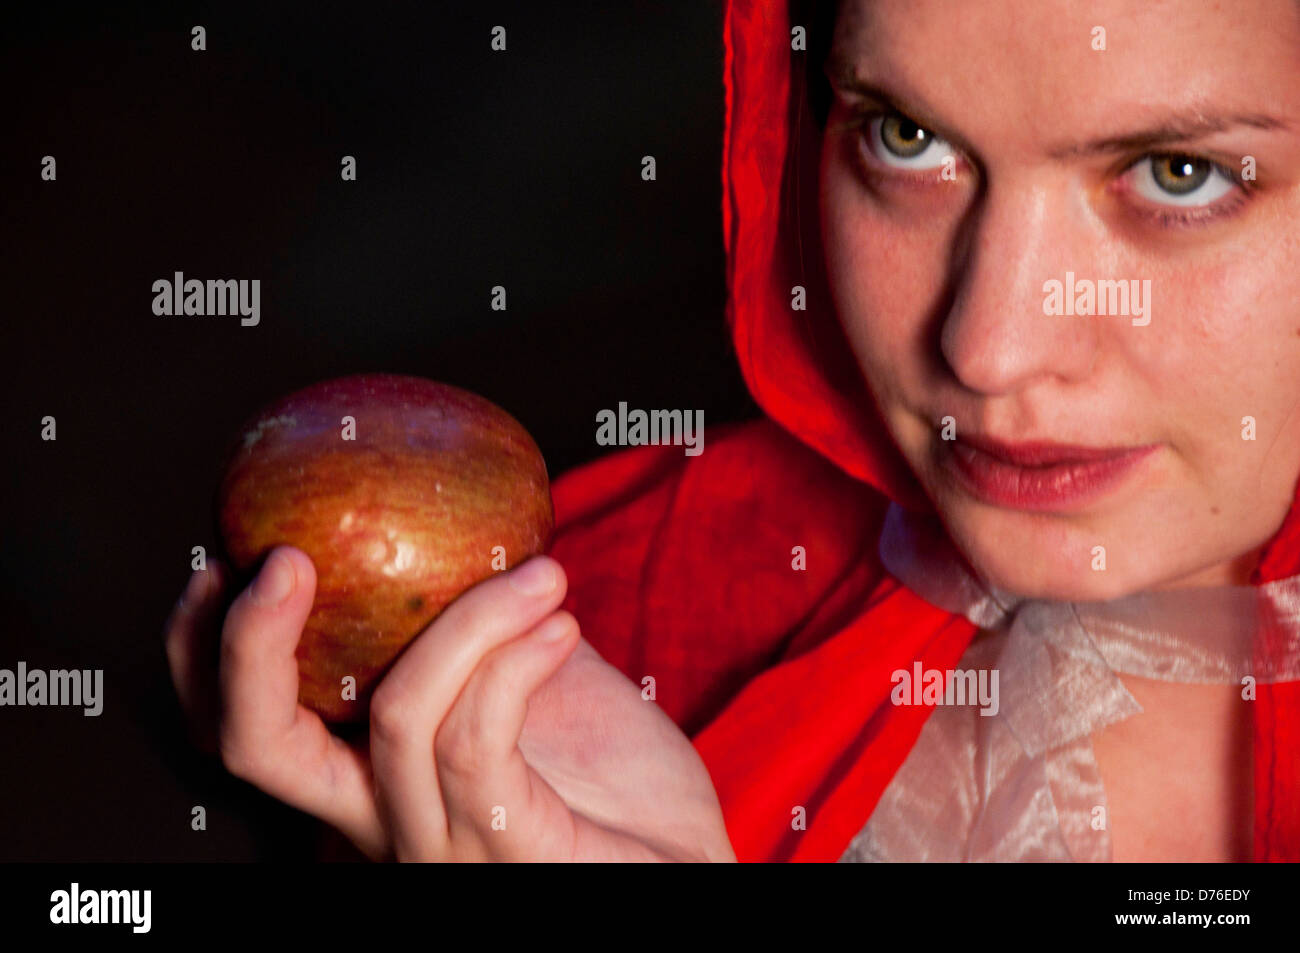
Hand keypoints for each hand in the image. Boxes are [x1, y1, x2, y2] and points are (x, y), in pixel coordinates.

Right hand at [164, 548, 734, 861]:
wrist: (683, 860)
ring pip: (397, 714)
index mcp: (372, 775)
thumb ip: (483, 622)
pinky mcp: (505, 851)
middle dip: (251, 644)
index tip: (224, 560)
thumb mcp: (535, 673)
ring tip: (542, 574)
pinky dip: (513, 660)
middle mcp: (383, 819)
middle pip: (261, 747)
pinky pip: (478, 740)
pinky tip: (559, 624)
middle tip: (287, 558)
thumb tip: (468, 526)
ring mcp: (439, 844)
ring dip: (470, 617)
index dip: (208, 654)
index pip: (250, 730)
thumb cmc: (612, 776)